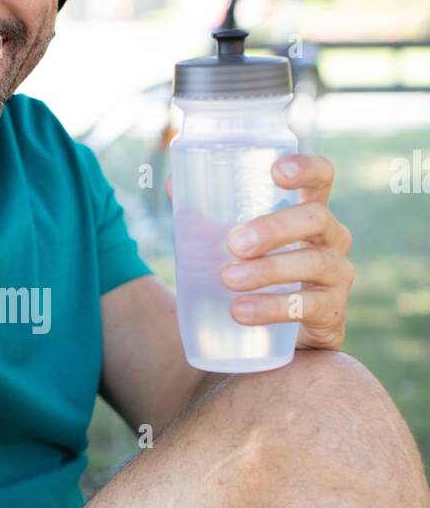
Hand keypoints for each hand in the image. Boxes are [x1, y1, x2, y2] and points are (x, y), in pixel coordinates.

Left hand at [219, 153, 353, 350]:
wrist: (271, 339)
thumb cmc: (255, 276)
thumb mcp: (231, 245)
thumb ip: (206, 216)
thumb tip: (171, 182)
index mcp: (308, 213)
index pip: (322, 177)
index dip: (307, 168)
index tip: (276, 171)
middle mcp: (331, 238)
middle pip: (317, 218)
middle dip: (275, 227)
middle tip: (233, 243)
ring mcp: (337, 276)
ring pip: (314, 262)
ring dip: (269, 269)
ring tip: (228, 279)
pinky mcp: (331, 314)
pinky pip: (308, 307)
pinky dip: (270, 308)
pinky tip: (240, 311)